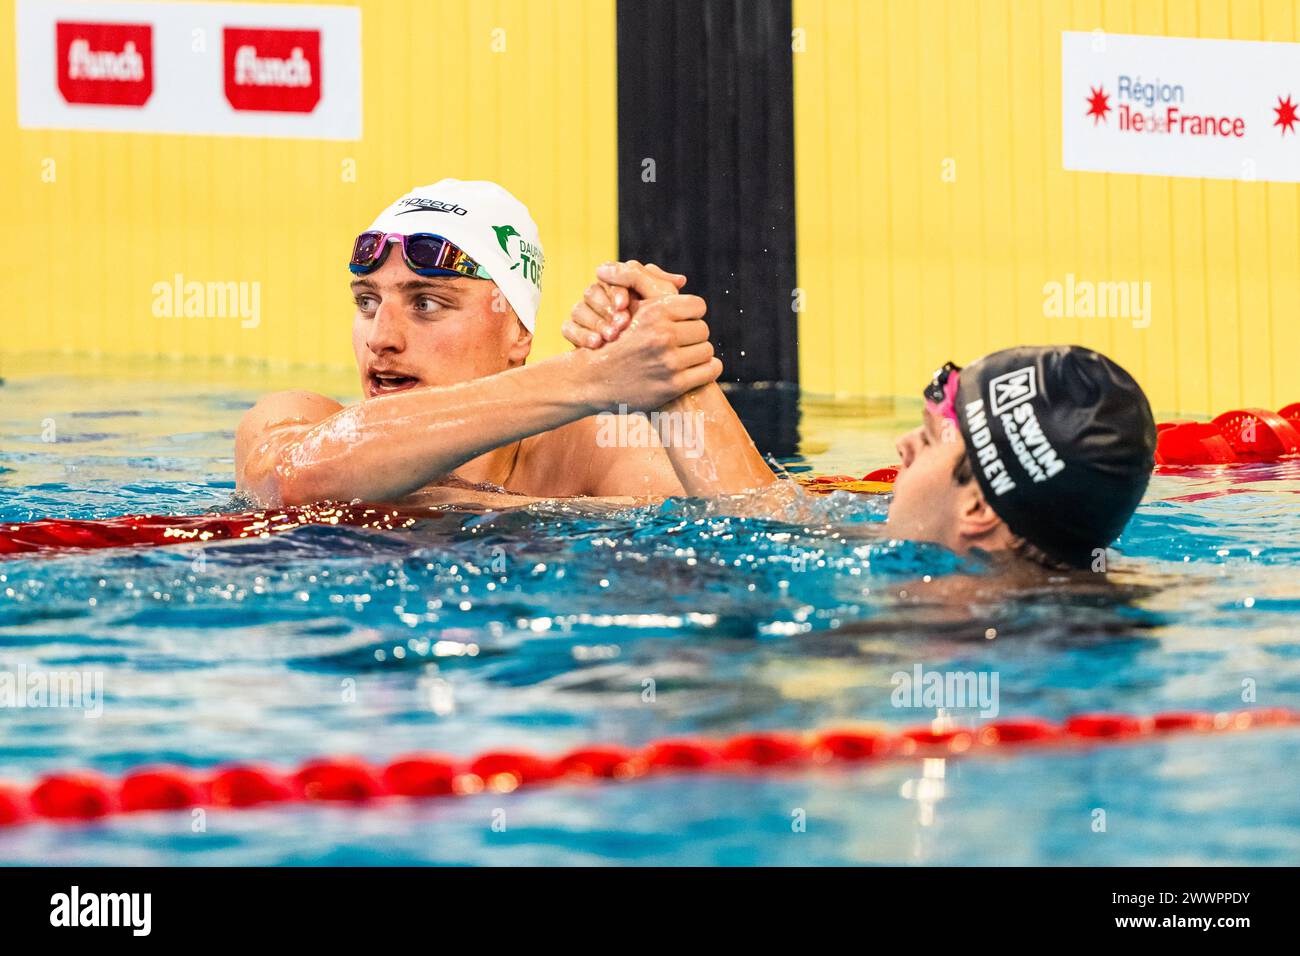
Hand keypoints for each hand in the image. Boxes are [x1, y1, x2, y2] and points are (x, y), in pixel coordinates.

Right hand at [562, 260, 685, 348]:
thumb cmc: (653, 333)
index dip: (619, 290)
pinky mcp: (572, 331)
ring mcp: (583, 314)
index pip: (613, 277)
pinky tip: (595, 344)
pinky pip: (567, 327)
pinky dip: (579, 334)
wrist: (619, 368)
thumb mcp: (660, 307)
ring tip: (610, 336)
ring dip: (595, 321)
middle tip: (621, 322)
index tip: (626, 305)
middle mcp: (597, 296)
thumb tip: (680, 280)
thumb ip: (665, 290)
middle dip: (606, 307)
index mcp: (618, 285)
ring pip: (579, 308)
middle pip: (592, 291)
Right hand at [579, 270, 720, 410]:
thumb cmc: (613, 342)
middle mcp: (662, 335)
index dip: (691, 314)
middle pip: (703, 329)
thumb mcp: (628, 310)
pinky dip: (707, 370)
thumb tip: (681, 280)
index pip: (697, 305)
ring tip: (685, 357)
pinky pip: (710, 371)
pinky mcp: (674, 385)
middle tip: (682, 343)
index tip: (683, 322)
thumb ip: (651, 291)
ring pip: (707, 350)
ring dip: (699, 354)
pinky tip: (695, 371)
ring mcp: (669, 362)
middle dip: (693, 336)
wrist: (592, 380)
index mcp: (654, 312)